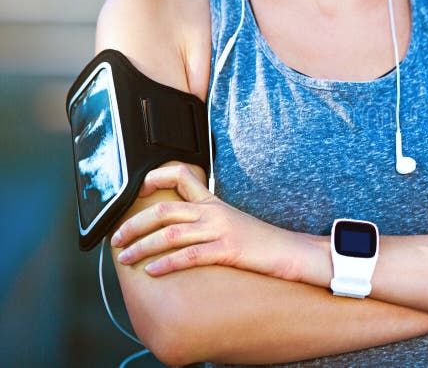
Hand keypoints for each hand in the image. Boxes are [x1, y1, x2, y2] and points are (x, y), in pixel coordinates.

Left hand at [110, 163, 309, 279]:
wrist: (292, 252)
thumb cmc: (262, 242)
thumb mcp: (233, 223)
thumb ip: (208, 220)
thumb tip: (181, 228)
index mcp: (214, 202)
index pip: (182, 174)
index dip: (155, 178)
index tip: (136, 192)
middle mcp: (214, 212)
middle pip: (164, 209)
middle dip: (133, 224)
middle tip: (117, 239)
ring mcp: (221, 230)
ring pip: (170, 234)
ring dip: (142, 246)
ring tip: (126, 258)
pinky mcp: (228, 250)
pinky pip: (190, 255)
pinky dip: (167, 264)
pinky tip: (152, 272)